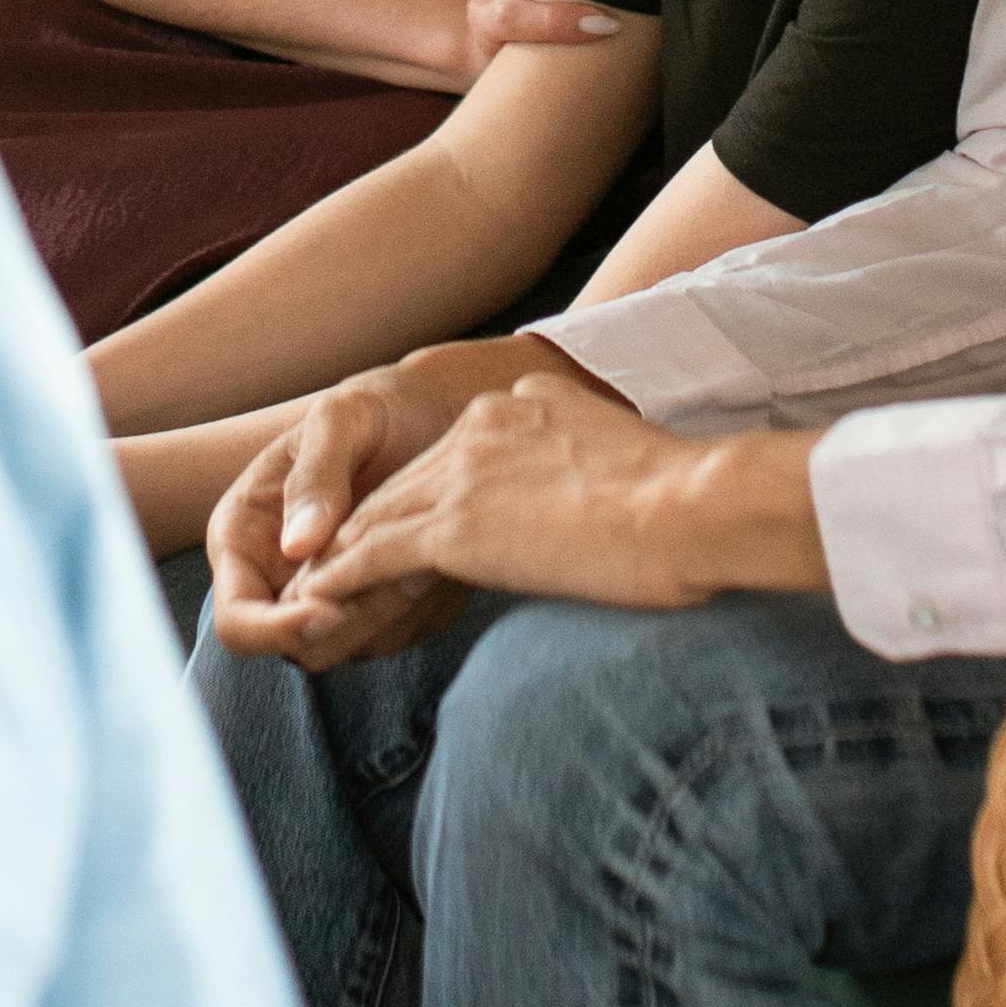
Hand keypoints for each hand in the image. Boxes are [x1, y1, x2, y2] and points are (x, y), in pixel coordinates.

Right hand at [206, 345, 501, 668]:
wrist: (433, 414)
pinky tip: (441, 560)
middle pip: (300, 648)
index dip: (273, 630)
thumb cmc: (376, 407)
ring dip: (391, 614)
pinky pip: (400, 636)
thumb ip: (315, 475)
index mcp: (246, 539)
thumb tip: (295, 547)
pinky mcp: (382, 607)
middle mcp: (279, 581)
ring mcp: (331, 598)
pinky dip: (421, 609)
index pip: (236, 621)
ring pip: (353, 648)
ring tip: (426, 556)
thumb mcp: (340, 417)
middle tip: (400, 572)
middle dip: (350, 619)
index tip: (327, 607)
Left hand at [304, 366, 829, 623]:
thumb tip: (595, 505)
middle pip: (407, 482)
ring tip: (311, 593)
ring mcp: (464, 474)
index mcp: (526, 404)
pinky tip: (316, 603)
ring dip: (340, 556)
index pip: (457, 457)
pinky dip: (340, 579)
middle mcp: (483, 426)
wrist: (695, 506)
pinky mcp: (454, 527)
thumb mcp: (626, 463)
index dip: (431, 497)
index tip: (415, 531)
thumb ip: (588, 470)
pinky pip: (373, 552)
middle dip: (369, 523)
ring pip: (378, 516)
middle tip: (332, 562)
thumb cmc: (690, 504)